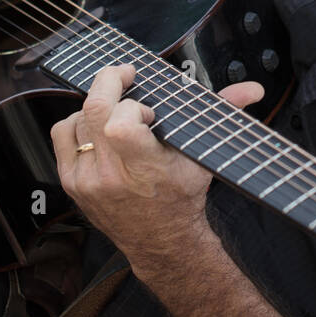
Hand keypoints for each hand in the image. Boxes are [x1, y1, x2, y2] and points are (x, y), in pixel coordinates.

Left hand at [51, 64, 263, 270]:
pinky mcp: (70, 182)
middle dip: (109, 81)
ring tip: (116, 111)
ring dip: (96, 105)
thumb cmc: (182, 196)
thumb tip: (253, 89)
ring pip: (76, 118)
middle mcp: (111, 175)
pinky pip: (63, 134)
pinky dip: (79, 122)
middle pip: (94, 111)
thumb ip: (224, 114)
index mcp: (144, 169)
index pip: (120, 124)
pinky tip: (99, 128)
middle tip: (124, 76)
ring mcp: (86, 179)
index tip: (147, 108)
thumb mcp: (202, 156)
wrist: (160, 240)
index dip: (133, 105)